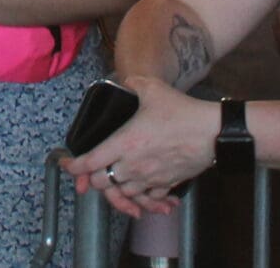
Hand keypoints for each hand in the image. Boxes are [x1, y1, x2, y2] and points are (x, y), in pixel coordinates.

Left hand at [63, 77, 215, 219]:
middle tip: (93, 169)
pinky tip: (144, 191)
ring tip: (116, 181)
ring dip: (116, 189)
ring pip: (123, 194)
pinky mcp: (166, 184)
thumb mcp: (152, 89)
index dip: (74, 167)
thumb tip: (126, 80)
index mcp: (124, 143)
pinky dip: (143, 198)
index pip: (90, 162)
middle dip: (93, 178)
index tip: (67, 165)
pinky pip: (148, 199)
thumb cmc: (182, 112)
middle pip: (102, 183)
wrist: (212, 133)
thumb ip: (133, 83)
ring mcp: (149, 178)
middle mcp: (133, 165)